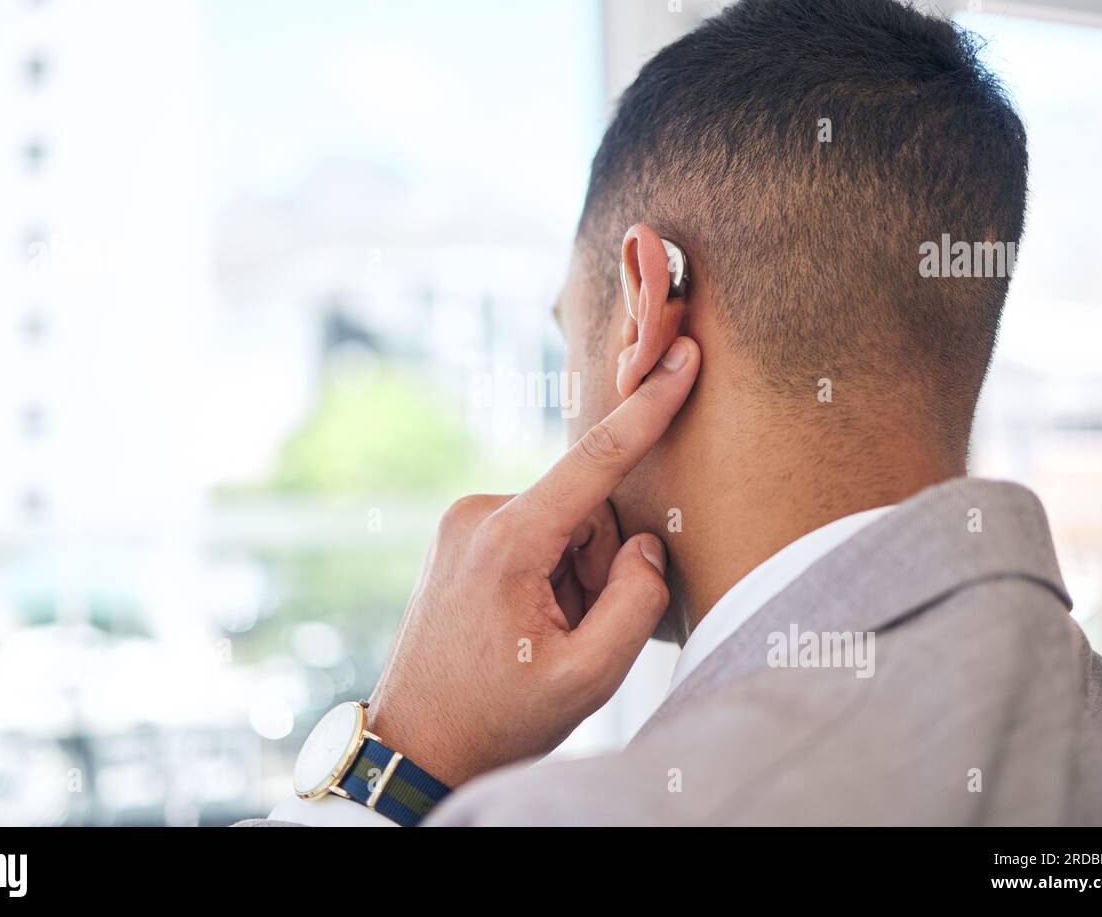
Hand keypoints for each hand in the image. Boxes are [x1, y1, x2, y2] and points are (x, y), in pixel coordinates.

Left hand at [367, 336, 700, 786]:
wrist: (417, 744)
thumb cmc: (498, 716)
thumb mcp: (589, 676)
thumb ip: (637, 601)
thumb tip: (645, 545)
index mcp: (508, 542)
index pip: (595, 461)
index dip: (649, 410)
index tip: (684, 358)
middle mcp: (478, 514)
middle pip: (586, 511)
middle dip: (600, 566)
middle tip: (574, 631)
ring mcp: (463, 523)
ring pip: (563, 526)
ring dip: (574, 574)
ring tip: (544, 634)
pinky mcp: (460, 535)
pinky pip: (534, 534)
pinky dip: (550, 572)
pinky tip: (526, 622)